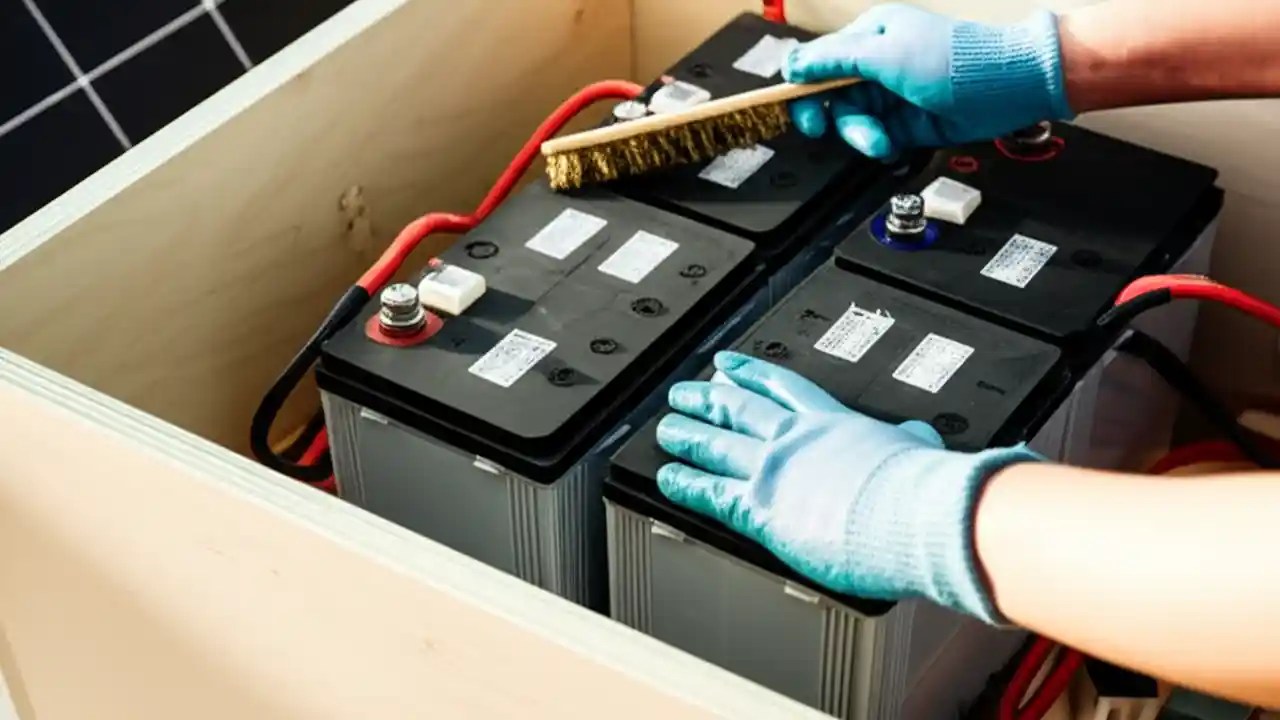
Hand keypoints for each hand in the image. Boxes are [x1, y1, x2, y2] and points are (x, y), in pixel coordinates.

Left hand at [656, 351, 1040, 621]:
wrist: (920, 513)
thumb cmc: (923, 488)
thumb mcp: (917, 448)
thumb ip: (908, 441)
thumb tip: (919, 438)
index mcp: (833, 422)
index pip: (782, 388)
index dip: (751, 373)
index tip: (728, 364)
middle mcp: (797, 440)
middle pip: (739, 411)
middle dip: (707, 400)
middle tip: (682, 394)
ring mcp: (775, 471)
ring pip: (717, 445)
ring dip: (688, 435)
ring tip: (666, 429)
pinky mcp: (762, 508)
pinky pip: (712, 493)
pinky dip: (686, 484)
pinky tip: (668, 478)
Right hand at [781, 3, 1073, 158]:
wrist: (1006, 87)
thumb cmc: (954, 60)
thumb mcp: (884, 54)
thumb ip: (833, 60)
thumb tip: (792, 63)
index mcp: (868, 37)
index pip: (818, 62)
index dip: (803, 87)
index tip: (800, 108)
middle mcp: (876, 63)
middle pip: (831, 97)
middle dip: (834, 116)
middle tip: (826, 128)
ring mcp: (890, 94)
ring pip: (852, 121)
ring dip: (861, 134)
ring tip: (880, 140)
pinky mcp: (904, 122)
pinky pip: (875, 137)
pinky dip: (878, 144)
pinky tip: (891, 143)